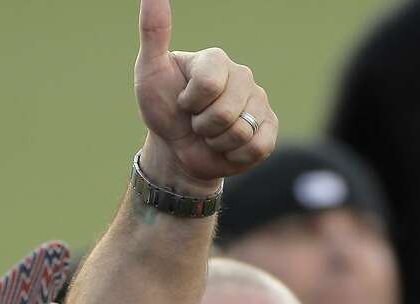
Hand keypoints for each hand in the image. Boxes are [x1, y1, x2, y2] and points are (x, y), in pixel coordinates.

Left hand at [134, 0, 277, 189]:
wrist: (176, 150)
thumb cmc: (163, 109)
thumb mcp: (150, 71)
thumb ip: (153, 31)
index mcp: (217, 60)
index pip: (209, 83)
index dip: (190, 102)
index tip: (182, 102)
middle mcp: (242, 76)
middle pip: (225, 112)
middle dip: (202, 127)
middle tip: (196, 122)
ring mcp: (258, 102)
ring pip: (241, 132)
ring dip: (217, 143)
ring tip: (210, 135)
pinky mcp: (269, 129)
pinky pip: (257, 147)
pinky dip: (235, 156)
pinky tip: (226, 147)